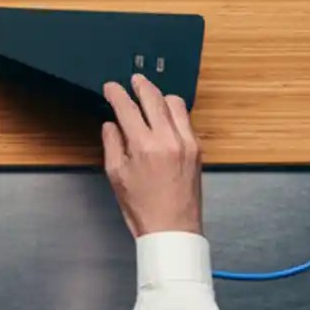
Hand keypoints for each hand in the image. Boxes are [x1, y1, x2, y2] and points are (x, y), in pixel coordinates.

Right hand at [101, 74, 202, 237]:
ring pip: (175, 104)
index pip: (127, 108)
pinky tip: (165, 117)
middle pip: (154, 98)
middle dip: (141, 85)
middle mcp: (168, 139)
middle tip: (133, 80)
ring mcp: (187, 142)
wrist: (172, 228)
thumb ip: (112, 144)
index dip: (116, 93)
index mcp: (143, 147)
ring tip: (150, 97)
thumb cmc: (141, 207)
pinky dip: (174, 113)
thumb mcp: (116, 176)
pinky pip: (186, 120)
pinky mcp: (198, 149)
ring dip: (160, 96)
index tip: (111, 87)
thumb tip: (111, 124)